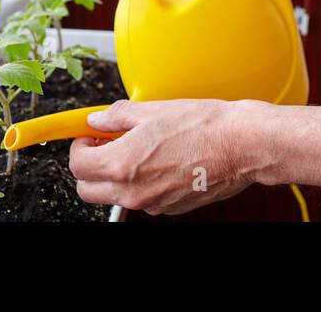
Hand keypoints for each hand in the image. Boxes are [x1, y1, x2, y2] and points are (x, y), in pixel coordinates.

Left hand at [69, 99, 254, 214]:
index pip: (77, 165)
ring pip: (115, 196)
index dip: (79, 147)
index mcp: (123, 164)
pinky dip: (142, 183)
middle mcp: (134, 191)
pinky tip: (161, 160)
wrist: (243, 145)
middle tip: (105, 144)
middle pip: (87, 190)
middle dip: (89, 167)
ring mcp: (153, 204)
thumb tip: (99, 119)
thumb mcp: (154, 110)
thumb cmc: (205, 126)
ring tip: (138, 149)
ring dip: (116, 176)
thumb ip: (118, 117)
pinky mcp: (171, 208)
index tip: (89, 135)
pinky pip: (143, 199)